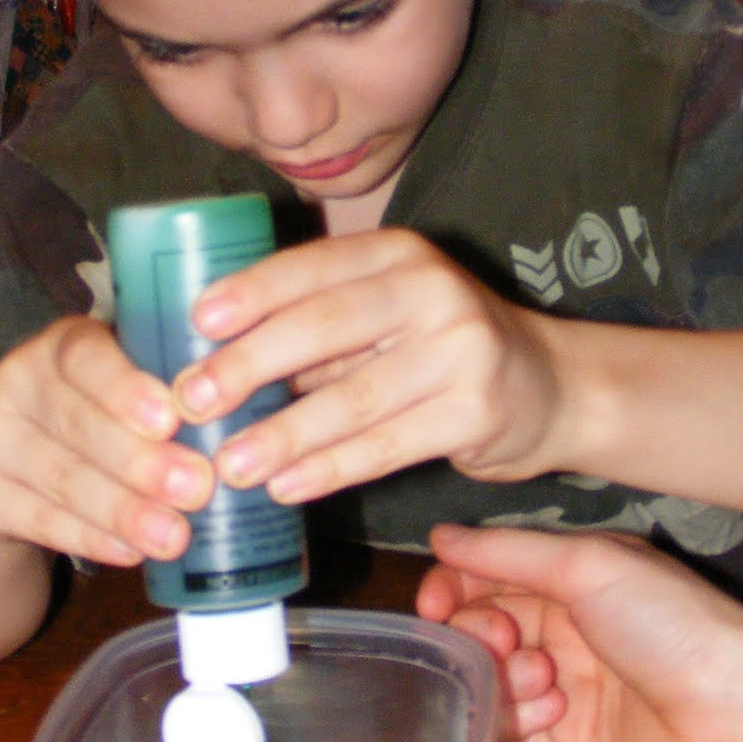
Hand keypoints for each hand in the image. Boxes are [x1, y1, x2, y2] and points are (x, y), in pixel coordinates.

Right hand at [0, 315, 212, 566]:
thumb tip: (243, 430)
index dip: (126, 388)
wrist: (2, 461)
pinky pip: (38, 518)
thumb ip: (170, 395)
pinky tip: (129, 552)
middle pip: (81, 424)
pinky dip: (89, 538)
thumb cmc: (96, 415)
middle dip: (143, 462)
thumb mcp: (126, 387)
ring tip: (175, 535)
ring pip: (63, 477)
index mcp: (65, 341)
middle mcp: (18, 377)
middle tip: (198, 487)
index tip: (172, 418)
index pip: (88, 355)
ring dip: (124, 510)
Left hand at [175, 229, 566, 502]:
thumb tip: (215, 364)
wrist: (550, 387)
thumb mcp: (387, 313)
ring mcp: (460, 348)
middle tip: (192, 403)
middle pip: (323, 327)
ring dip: (282, 435)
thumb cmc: (441, 350)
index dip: (250, 293)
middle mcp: (430, 290)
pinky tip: (287, 487)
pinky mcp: (477, 411)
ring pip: (351, 397)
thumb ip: (319, 327)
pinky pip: (387, 445)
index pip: (311, 267)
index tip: (195, 324)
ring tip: (229, 465)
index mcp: (396, 254)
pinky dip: (331, 468)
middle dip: (249, 366)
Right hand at [417, 523, 742, 741]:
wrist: (737, 708)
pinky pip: (516, 733)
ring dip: (504, 679)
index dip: (452, 587)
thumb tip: (438, 535)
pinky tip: (552, 712)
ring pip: (494, 680)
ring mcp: (568, 684)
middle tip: (499, 643)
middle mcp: (566, 624)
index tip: (431, 607)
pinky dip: (518, 723)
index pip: (488, 573)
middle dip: (477, 634)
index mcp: (573, 574)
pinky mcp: (574, 741)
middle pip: (484, 627)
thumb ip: (507, 553)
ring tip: (543, 682)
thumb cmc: (667, 622)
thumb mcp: (587, 567)